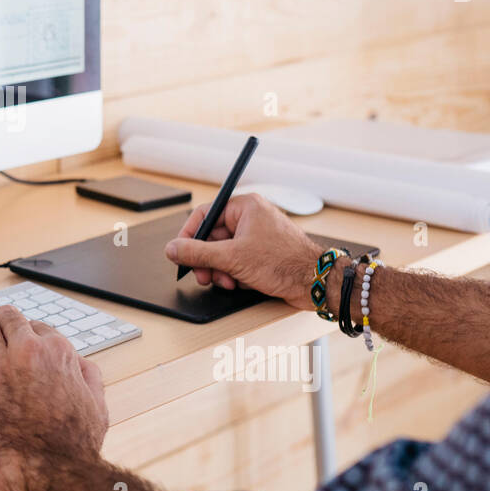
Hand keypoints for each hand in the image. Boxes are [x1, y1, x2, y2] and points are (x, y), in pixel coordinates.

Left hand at [0, 305, 108, 490]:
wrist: (51, 473)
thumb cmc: (74, 447)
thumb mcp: (96, 405)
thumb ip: (87, 376)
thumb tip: (78, 363)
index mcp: (58, 352)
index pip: (34, 326)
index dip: (24, 336)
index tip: (16, 344)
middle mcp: (28, 350)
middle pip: (6, 318)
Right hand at [164, 192, 321, 308]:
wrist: (316, 283)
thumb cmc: (285, 262)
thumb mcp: (232, 258)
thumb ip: (197, 253)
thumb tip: (173, 249)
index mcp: (245, 207)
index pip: (204, 214)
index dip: (189, 235)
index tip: (179, 252)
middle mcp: (251, 218)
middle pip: (212, 237)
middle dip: (206, 260)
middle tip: (202, 274)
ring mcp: (257, 237)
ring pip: (223, 253)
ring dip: (220, 270)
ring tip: (227, 281)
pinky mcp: (262, 254)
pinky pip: (236, 261)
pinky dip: (233, 274)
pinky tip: (240, 283)